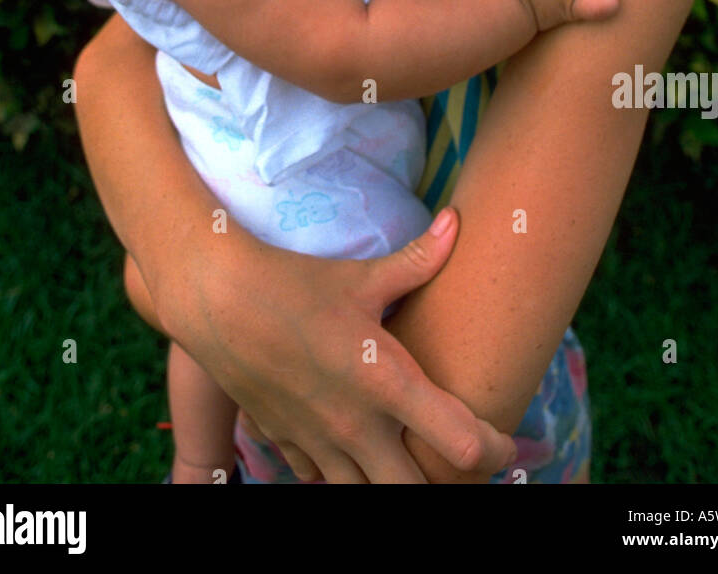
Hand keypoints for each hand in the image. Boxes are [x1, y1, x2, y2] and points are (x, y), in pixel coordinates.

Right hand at [160, 208, 517, 483]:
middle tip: (456, 453)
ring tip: (405, 451)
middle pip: (418, 492)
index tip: (499, 435)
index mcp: (387, 383)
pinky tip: (353, 443)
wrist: (217, 300)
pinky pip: (325, 480)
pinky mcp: (288, 444)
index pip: (461, 443)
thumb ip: (419, 259)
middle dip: (444, 481)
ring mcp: (320, 443)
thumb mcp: (362, 274)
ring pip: (369, 494)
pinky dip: (346, 470)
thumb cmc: (295, 283)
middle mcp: (357, 426)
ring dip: (393, 478)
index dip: (492, 447)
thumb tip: (458, 222)